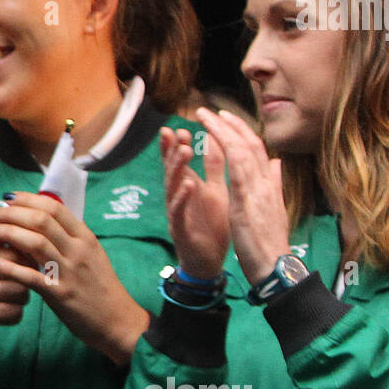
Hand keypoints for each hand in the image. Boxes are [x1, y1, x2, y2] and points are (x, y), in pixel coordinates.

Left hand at [0, 192, 149, 365]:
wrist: (118, 321)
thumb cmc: (102, 288)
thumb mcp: (93, 255)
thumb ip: (72, 237)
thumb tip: (50, 219)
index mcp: (85, 238)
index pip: (55, 208)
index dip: (28, 199)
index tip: (8, 198)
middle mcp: (78, 251)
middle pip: (42, 220)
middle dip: (13, 213)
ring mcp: (69, 272)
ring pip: (35, 243)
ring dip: (8, 233)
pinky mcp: (60, 295)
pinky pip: (30, 277)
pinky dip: (9, 268)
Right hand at [0, 231, 32, 370]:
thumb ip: (7, 250)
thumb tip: (38, 235)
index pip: (4, 234)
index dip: (26, 245)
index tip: (30, 259)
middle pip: (15, 260)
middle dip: (28, 273)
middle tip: (25, 283)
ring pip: (18, 288)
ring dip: (24, 298)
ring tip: (15, 301)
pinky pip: (13, 311)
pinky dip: (16, 316)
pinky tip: (8, 315)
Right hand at [159, 125, 228, 278]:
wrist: (210, 261)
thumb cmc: (212, 225)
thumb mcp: (216, 189)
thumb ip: (214, 166)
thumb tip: (213, 137)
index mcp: (189, 186)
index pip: (178, 160)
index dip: (176, 144)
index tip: (178, 127)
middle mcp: (179, 196)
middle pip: (172, 169)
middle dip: (173, 150)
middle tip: (176, 132)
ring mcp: (177, 213)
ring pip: (172, 187)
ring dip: (178, 168)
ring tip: (185, 151)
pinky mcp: (180, 229)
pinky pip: (178, 212)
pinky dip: (182, 198)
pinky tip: (188, 185)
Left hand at [194, 108, 291, 284]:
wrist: (275, 266)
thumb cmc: (271, 243)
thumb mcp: (273, 209)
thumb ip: (275, 183)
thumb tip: (278, 163)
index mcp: (270, 185)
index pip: (257, 150)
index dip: (243, 132)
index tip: (228, 119)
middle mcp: (266, 182)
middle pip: (250, 144)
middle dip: (231, 124)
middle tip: (214, 109)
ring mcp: (258, 189)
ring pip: (242, 149)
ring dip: (222, 129)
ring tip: (205, 116)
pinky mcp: (246, 200)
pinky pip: (236, 167)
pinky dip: (224, 148)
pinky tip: (211, 136)